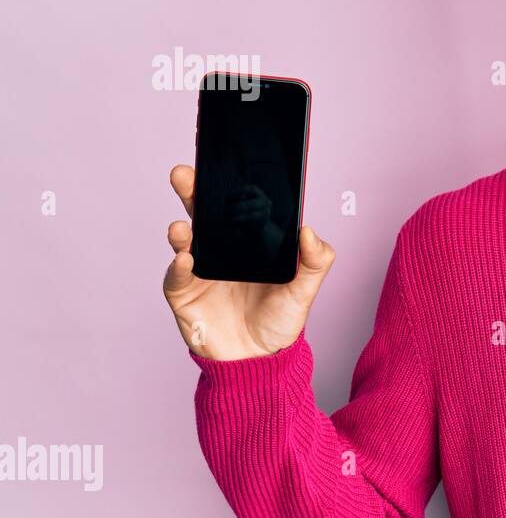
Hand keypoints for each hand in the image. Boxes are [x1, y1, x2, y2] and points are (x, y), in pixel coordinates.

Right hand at [163, 164, 334, 359]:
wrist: (259, 359)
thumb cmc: (280, 320)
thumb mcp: (305, 289)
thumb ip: (315, 261)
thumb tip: (309, 231)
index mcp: (248, 240)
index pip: (235, 204)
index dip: (228, 182)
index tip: (223, 158)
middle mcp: (220, 248)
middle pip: (203, 212)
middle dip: (193, 190)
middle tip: (185, 173)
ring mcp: (198, 269)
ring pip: (184, 239)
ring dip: (181, 229)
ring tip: (181, 226)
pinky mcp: (184, 293)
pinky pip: (177, 276)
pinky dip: (178, 266)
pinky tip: (185, 259)